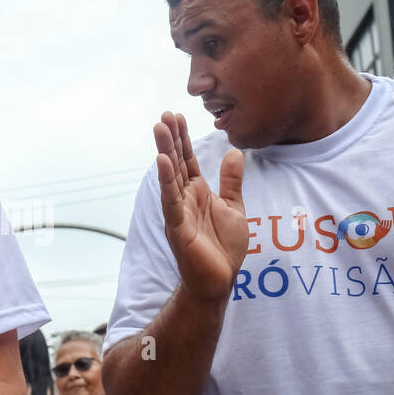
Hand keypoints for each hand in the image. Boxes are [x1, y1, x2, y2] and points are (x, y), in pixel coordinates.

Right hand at [155, 112, 247, 302]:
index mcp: (197, 193)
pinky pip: (171, 200)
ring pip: (170, 176)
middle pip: (175, 162)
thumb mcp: (234, 207)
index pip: (187, 160)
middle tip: (164, 115)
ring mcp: (178, 212)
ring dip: (164, 152)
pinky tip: (162, 161)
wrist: (220, 280)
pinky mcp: (178, 227)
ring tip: (159, 128)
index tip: (176, 116)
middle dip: (170, 138)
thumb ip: (231, 181)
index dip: (182, 139)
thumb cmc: (224, 248)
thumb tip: (233, 152)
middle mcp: (184, 199)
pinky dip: (166, 181)